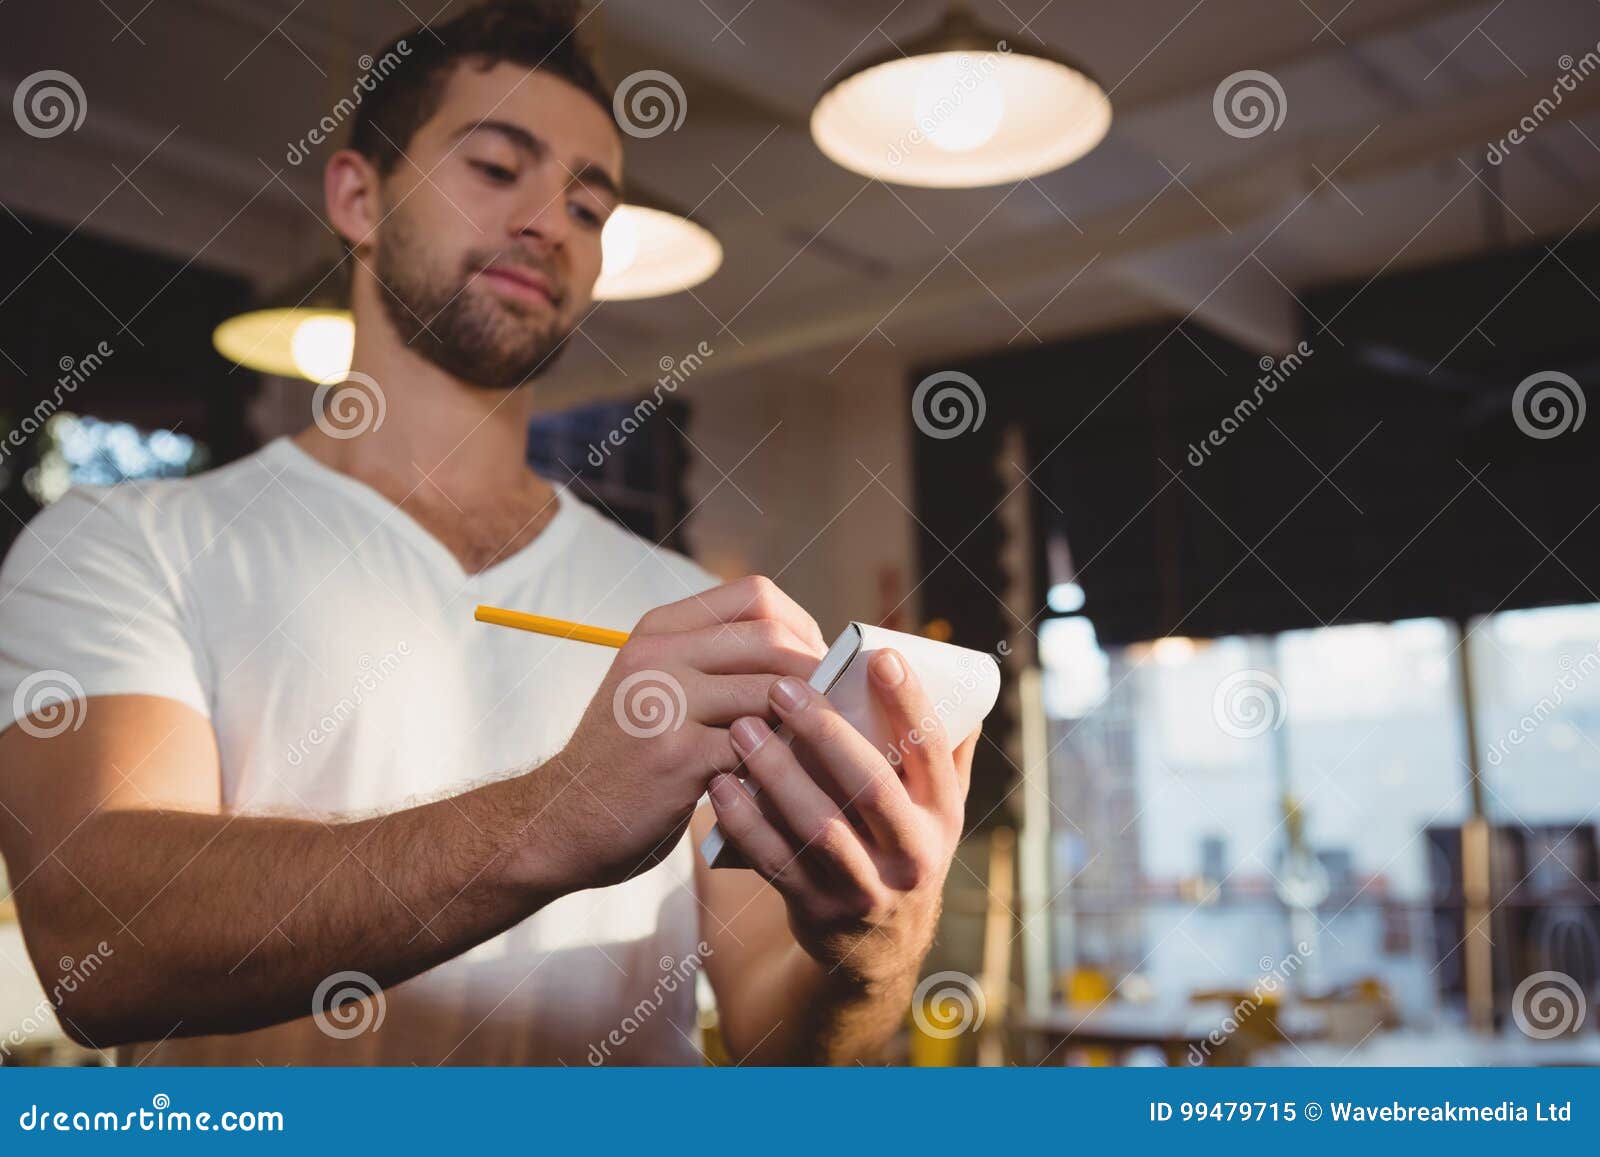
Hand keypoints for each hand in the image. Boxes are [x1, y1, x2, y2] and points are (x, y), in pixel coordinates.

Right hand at [530, 577, 826, 891]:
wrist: (561, 820)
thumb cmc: (627, 757)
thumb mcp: (654, 686)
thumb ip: (712, 662)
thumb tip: (807, 654)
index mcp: (658, 629)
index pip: (754, 594)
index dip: (801, 624)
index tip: (816, 660)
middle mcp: (658, 655)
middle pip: (771, 639)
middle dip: (817, 673)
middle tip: (833, 707)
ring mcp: (665, 704)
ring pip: (772, 691)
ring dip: (808, 719)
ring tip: (821, 743)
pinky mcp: (677, 757)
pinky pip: (758, 747)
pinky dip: (784, 761)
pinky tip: (792, 777)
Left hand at [706, 649, 975, 986]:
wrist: (876, 949)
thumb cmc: (897, 846)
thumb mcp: (933, 809)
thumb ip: (942, 751)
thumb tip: (951, 675)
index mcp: (942, 814)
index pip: (932, 750)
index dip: (910, 703)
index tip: (881, 655)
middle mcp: (913, 854)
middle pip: (870, 787)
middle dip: (824, 734)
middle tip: (782, 688)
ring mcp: (866, 888)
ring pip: (819, 827)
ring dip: (776, 775)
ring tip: (741, 729)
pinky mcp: (819, 911)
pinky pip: (776, 862)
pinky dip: (745, 823)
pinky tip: (719, 785)